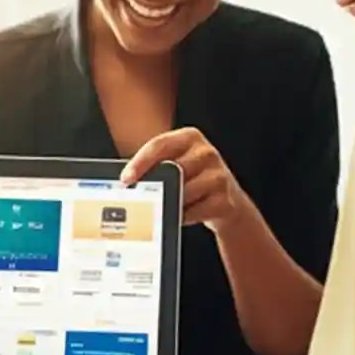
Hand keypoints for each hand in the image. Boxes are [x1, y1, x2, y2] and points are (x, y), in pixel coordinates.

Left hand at [121, 127, 250, 231]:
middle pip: (171, 170)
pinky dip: (183, 216)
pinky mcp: (225, 200)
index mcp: (189, 137)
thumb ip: (157, 166)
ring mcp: (218, 176)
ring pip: (182, 193)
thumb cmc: (194, 180)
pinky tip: (183, 214)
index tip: (126, 178)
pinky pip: (193, 212)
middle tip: (141, 198)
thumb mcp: (177, 164)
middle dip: (155, 186)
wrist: (228, 202)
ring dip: (170, 203)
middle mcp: (206, 153)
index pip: (159, 145)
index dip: (140, 162)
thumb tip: (128, 180)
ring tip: (169, 206)